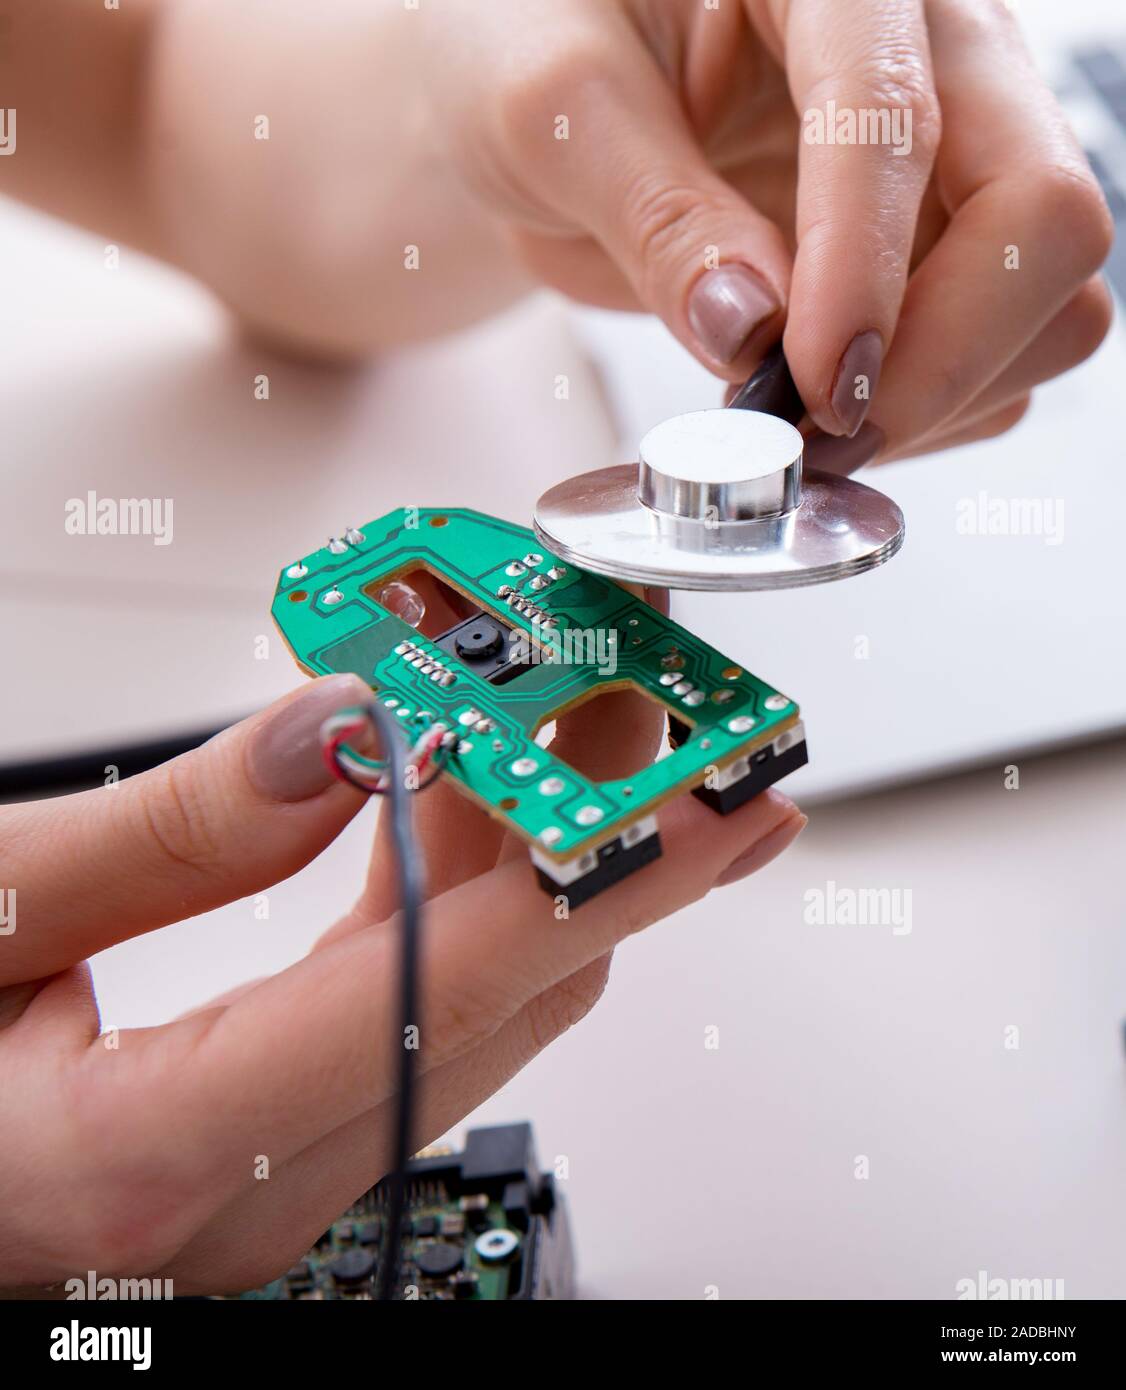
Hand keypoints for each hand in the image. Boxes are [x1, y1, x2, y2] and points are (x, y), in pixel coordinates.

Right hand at [0, 670, 803, 1293]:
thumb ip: (162, 834)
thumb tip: (332, 732)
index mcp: (162, 1152)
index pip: (442, 986)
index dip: (593, 875)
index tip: (705, 797)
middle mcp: (250, 1190)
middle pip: (499, 994)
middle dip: (599, 836)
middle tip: (653, 707)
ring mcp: (271, 1176)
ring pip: (470, 1002)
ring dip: (533, 857)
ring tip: (576, 727)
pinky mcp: (269, 1140)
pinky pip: (409, 1009)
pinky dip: (453, 897)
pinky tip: (464, 805)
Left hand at [424, 0, 1112, 467]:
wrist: (541, 107)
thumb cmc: (526, 49)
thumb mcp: (556, 108)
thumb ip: (659, 215)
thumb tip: (751, 329)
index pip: (901, 115)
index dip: (866, 270)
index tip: (810, 386)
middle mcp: (929, 52)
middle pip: (1041, 214)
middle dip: (941, 354)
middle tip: (817, 434)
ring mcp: (949, 161)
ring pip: (1047, 301)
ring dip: (939, 396)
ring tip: (802, 428)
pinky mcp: (935, 252)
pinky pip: (995, 358)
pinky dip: (926, 413)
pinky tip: (822, 412)